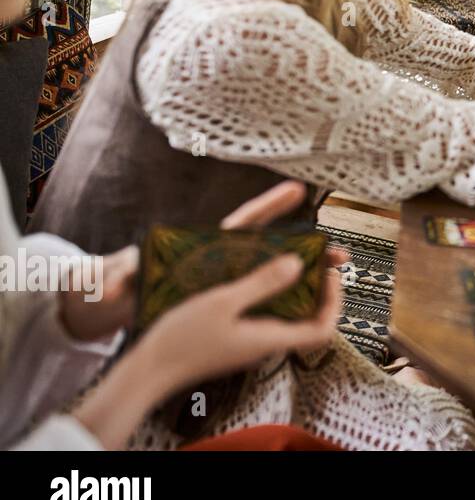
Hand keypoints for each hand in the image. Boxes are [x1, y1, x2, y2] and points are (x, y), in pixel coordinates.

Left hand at [59, 180, 346, 341]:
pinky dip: (290, 301)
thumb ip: (118, 276)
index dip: (269, 205)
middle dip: (308, 249)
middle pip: (275, 251)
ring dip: (307, 277)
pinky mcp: (230, 301)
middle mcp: (227, 261)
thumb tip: (110, 283)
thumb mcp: (125, 277)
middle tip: (340, 252)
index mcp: (208, 247)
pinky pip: (266, 300)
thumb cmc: (129, 282)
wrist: (128, 303)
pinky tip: (309, 309)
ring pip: (276, 276)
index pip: (243, 222)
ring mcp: (232, 281)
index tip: (297, 190)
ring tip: (335, 281)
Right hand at [138, 245, 342, 395]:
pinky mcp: (236, 338)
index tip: (329, 273)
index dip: (335, 302)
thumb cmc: (181, 340)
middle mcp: (265, 343)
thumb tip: (298, 264)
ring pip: (287, 316)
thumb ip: (262, 283)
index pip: (323, 329)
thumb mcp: (222, 301)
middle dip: (318, 289)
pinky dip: (272, 295)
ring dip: (295, 289)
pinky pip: (266, 315)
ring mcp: (251, 342)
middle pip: (309, 320)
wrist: (148, 370)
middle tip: (315, 260)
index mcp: (269, 338)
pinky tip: (258, 274)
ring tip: (290, 259)